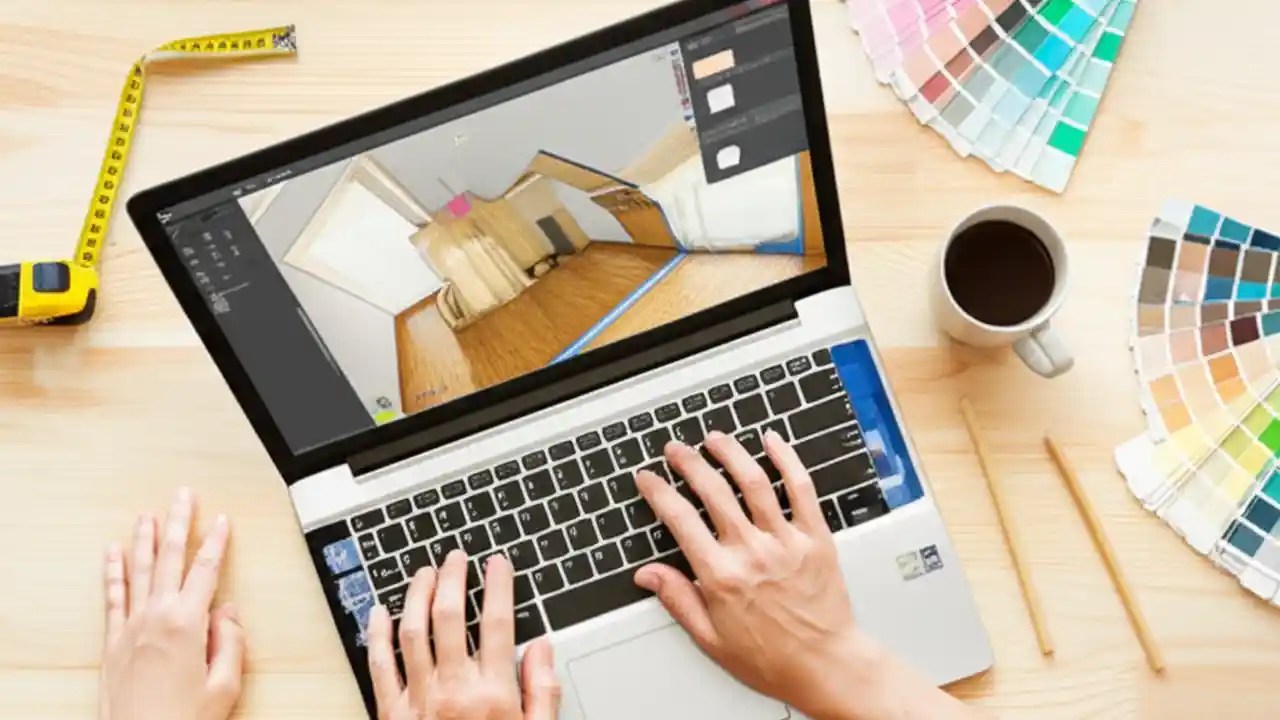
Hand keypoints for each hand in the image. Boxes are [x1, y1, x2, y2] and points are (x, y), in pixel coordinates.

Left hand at [100, 488, 244, 719]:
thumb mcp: (225, 685)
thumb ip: (231, 643)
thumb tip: (228, 613)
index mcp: (188, 624)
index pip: (206, 570)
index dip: (216, 542)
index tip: (222, 521)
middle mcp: (157, 618)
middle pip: (169, 558)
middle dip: (178, 523)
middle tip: (182, 497)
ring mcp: (131, 628)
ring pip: (138, 571)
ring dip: (144, 539)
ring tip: (148, 515)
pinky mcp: (113, 643)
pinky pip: (113, 597)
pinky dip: (112, 572)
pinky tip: (112, 553)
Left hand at [366, 550, 559, 719]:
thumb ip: (543, 693)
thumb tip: (542, 647)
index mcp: (493, 695)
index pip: (498, 624)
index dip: (499, 586)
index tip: (498, 564)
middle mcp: (453, 691)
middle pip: (450, 617)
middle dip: (454, 579)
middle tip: (457, 557)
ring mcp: (418, 701)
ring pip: (413, 632)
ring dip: (417, 595)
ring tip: (424, 572)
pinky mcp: (391, 716)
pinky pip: (379, 666)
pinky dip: (377, 635)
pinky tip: (379, 612)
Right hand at [633, 431, 975, 719]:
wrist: (825, 666)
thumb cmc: (772, 659)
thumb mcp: (711, 638)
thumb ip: (679, 600)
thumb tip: (648, 575)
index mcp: (721, 577)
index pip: (679, 519)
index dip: (658, 492)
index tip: (648, 479)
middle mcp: (752, 553)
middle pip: (713, 491)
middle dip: (689, 462)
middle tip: (676, 450)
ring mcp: (786, 541)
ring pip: (754, 481)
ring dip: (730, 453)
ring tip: (714, 438)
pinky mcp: (816, 538)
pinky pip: (802, 488)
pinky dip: (786, 459)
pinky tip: (773, 441)